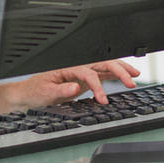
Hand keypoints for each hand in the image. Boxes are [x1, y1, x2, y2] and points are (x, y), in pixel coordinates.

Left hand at [13, 59, 140, 107]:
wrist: (28, 93)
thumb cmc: (34, 91)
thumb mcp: (45, 93)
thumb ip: (60, 90)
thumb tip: (76, 87)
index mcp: (67, 66)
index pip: (88, 72)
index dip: (97, 85)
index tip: (103, 99)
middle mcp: (76, 66)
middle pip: (101, 63)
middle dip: (118, 70)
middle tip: (132, 81)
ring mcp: (81, 71)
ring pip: (104, 66)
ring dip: (121, 69)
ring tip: (135, 75)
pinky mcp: (84, 79)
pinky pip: (102, 74)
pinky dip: (115, 75)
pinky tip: (126, 78)